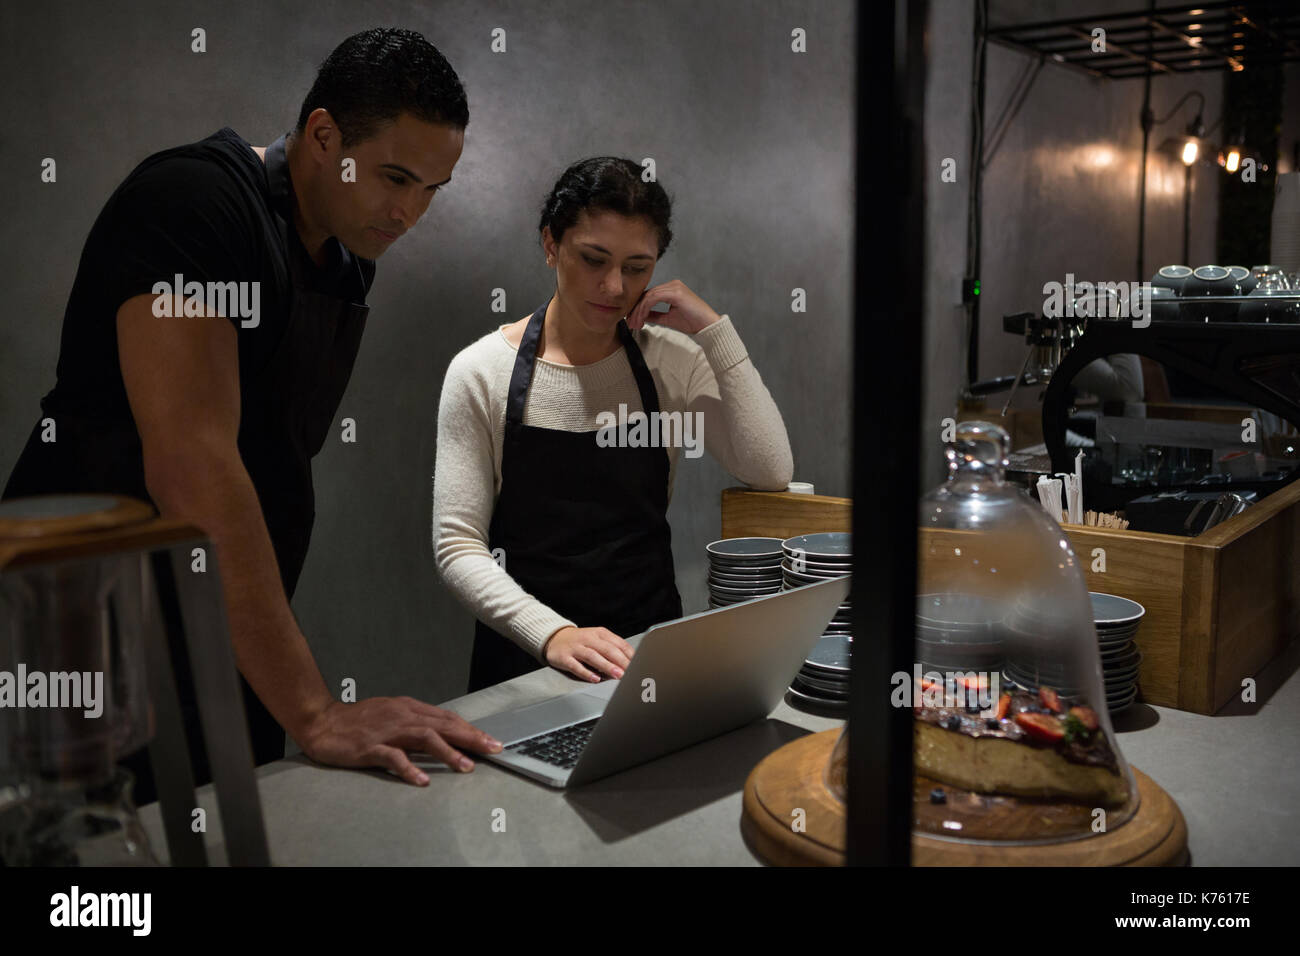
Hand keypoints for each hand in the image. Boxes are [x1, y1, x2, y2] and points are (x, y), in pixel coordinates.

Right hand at [296, 696, 502, 784]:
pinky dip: (409, 769)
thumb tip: (444, 734)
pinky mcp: (370, 746)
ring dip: (448, 752)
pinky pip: (393, 758)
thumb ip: (416, 723)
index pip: (447, 718)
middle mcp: (402, 715)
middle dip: (470, 737)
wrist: (322, 721)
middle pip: (443, 725)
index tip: (489, 740)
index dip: (470, 729)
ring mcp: (386, 730)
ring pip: (424, 738)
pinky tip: (422, 780)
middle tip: (492, 748)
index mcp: (409, 708)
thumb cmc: (358, 721)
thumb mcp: (392, 715)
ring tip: (466, 766)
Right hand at [543, 626, 633, 681]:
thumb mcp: (598, 639)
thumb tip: (629, 663)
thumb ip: (612, 649)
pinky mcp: (565, 657)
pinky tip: (595, 678)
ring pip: (593, 656)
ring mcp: (576, 648)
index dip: (629, 654)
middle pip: (608, 649)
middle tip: (630, 671)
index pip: (618, 643)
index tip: (638, 664)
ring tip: (617, 674)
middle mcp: (588, 639)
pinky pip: (576, 666)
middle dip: (621, 661)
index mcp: (600, 633)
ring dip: (607, 666)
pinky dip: (586, 672)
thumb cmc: (580, 641)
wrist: (555, 637)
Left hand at [625, 280, 720, 334]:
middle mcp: (672, 284)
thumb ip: (654, 315)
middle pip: (647, 294)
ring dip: (639, 311)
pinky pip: (654, 298)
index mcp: (671, 289)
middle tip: (629, 324)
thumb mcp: (668, 318)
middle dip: (636, 310)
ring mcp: (674, 287)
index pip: (649, 295)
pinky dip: (645, 309)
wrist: (707, 326)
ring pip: (648, 296)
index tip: (631, 320)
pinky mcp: (675, 292)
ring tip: (634, 324)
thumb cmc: (692, 322)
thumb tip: (641, 316)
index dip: (638, 308)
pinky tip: (642, 319)